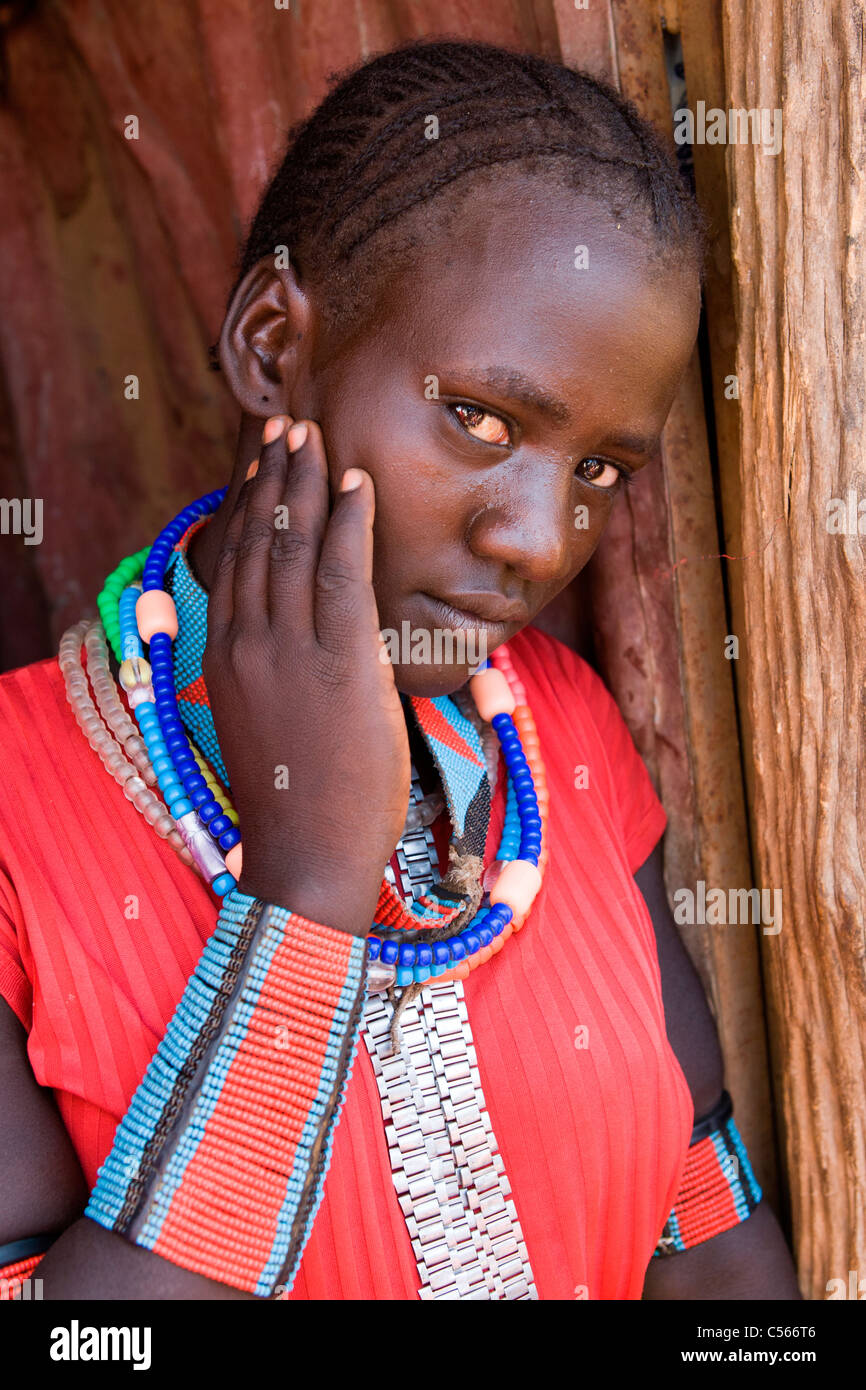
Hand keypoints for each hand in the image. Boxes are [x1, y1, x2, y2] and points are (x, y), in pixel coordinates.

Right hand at [202, 415, 410, 933]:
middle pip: (257, 537)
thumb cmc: (294, 794)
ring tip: (315, 435)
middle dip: (273, 474)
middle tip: (287, 423)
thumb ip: (271, 664)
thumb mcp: (264, 717)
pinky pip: (341, 574)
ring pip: (293, 544)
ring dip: (307, 482)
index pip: (230, 555)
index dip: (245, 499)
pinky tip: (357, 484)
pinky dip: (349, 523)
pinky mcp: (339, 662)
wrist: (307, 852)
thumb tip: (298, 630)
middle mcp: (246, 641)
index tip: (257, 457)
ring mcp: (289, 650)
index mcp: (224, 652)